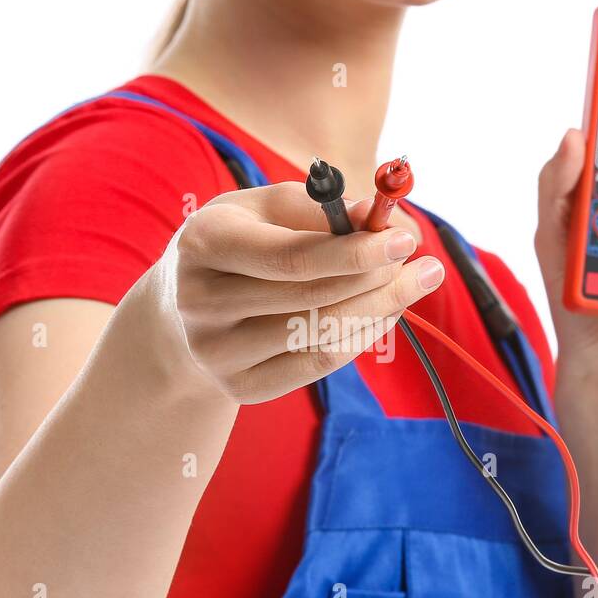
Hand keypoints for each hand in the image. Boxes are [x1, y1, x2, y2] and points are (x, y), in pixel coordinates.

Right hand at [150, 180, 444, 403]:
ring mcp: (217, 352)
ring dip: (379, 309)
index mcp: (204, 243)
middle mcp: (202, 302)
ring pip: (321, 335)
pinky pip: (317, 364)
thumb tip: (382, 215)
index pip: (291, 257)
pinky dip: (361, 336)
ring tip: (411, 283)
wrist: (176, 313)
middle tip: (421, 264)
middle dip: (378, 279)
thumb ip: (321, 210)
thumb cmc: (236, 245)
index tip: (406, 240)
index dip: (356, 252)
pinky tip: (384, 313)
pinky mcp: (238, 387)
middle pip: (312, 298)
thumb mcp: (265, 211)